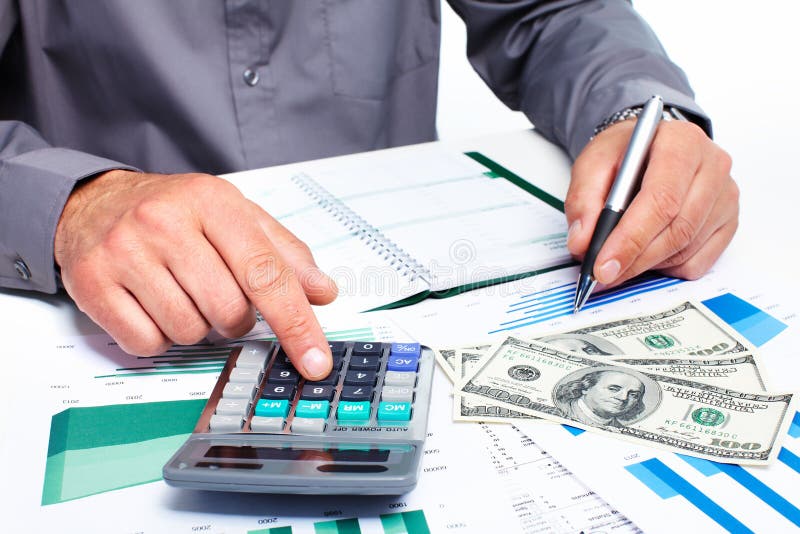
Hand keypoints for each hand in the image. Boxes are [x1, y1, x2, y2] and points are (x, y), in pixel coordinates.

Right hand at [54, 170, 337, 379]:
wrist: (94, 203)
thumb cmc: (175, 212)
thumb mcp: (235, 216)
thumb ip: (284, 253)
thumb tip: (323, 293)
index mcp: (212, 202)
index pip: (266, 273)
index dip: (296, 322)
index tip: (315, 360)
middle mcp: (165, 222)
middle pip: (229, 311)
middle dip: (234, 318)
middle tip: (218, 295)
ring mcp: (125, 252)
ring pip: (189, 331)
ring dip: (196, 326)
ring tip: (182, 293)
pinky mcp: (92, 283)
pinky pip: (146, 343)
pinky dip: (158, 336)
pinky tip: (152, 305)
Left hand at [566, 119, 738, 285]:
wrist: (647, 147)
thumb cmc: (625, 153)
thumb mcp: (593, 163)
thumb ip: (583, 200)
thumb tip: (581, 242)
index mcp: (681, 142)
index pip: (661, 199)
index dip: (631, 238)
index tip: (603, 265)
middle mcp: (712, 166)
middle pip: (677, 229)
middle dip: (634, 259)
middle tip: (602, 274)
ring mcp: (725, 196)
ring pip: (686, 248)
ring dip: (647, 264)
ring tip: (618, 262)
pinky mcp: (727, 221)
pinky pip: (698, 261)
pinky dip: (667, 267)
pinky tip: (647, 254)